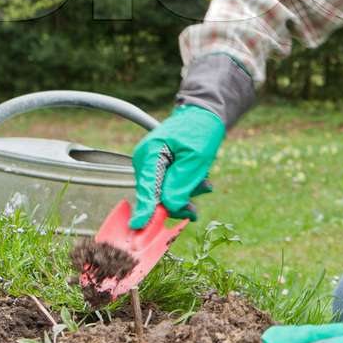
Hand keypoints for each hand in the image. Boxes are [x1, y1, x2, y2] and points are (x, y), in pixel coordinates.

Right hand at [130, 104, 224, 227]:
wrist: (204, 116)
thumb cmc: (201, 131)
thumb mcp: (197, 157)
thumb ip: (182, 181)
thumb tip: (169, 205)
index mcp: (151, 153)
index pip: (146, 187)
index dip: (144, 209)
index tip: (138, 227)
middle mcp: (145, 160)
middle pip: (154, 195)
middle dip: (175, 203)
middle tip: (194, 211)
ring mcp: (150, 165)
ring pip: (162, 194)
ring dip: (184, 194)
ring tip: (204, 185)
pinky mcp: (158, 169)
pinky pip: (167, 187)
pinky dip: (183, 188)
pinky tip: (199, 182)